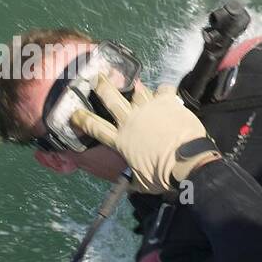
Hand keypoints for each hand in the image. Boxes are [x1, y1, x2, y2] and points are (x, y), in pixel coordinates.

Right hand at [70, 77, 220, 194]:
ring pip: (137, 91)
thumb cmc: (162, 175)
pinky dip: (164, 91)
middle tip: (97, 77)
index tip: (74, 113)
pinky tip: (166, 94)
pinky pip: (163, 89)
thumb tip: (131, 185)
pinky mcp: (166, 101)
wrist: (187, 161)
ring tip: (138, 87)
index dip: (81, 119)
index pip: (94, 127)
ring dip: (138, 90)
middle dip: (102, 85)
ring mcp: (148, 107)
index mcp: (120, 139)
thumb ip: (133, 179)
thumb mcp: (142, 183)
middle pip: (111, 98)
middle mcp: (130, 119)